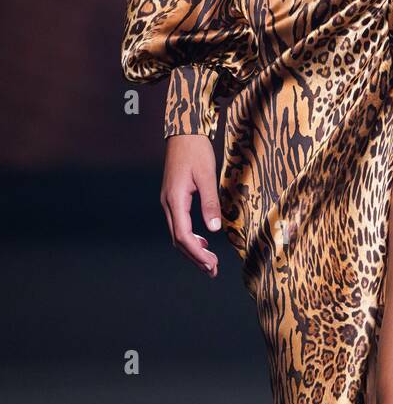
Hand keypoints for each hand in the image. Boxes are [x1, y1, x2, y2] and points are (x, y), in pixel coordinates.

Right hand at [160, 134, 222, 277]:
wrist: (184, 133)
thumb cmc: (196, 151)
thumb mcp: (207, 176)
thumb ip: (210, 202)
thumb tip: (213, 230)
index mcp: (175, 200)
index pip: (183, 235)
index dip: (197, 252)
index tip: (211, 264)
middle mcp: (168, 204)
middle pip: (178, 240)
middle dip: (195, 257)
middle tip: (213, 271)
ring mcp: (168, 202)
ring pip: (178, 234)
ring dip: (193, 250)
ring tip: (209, 263)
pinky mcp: (173, 198)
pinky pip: (179, 224)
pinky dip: (190, 237)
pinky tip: (202, 242)